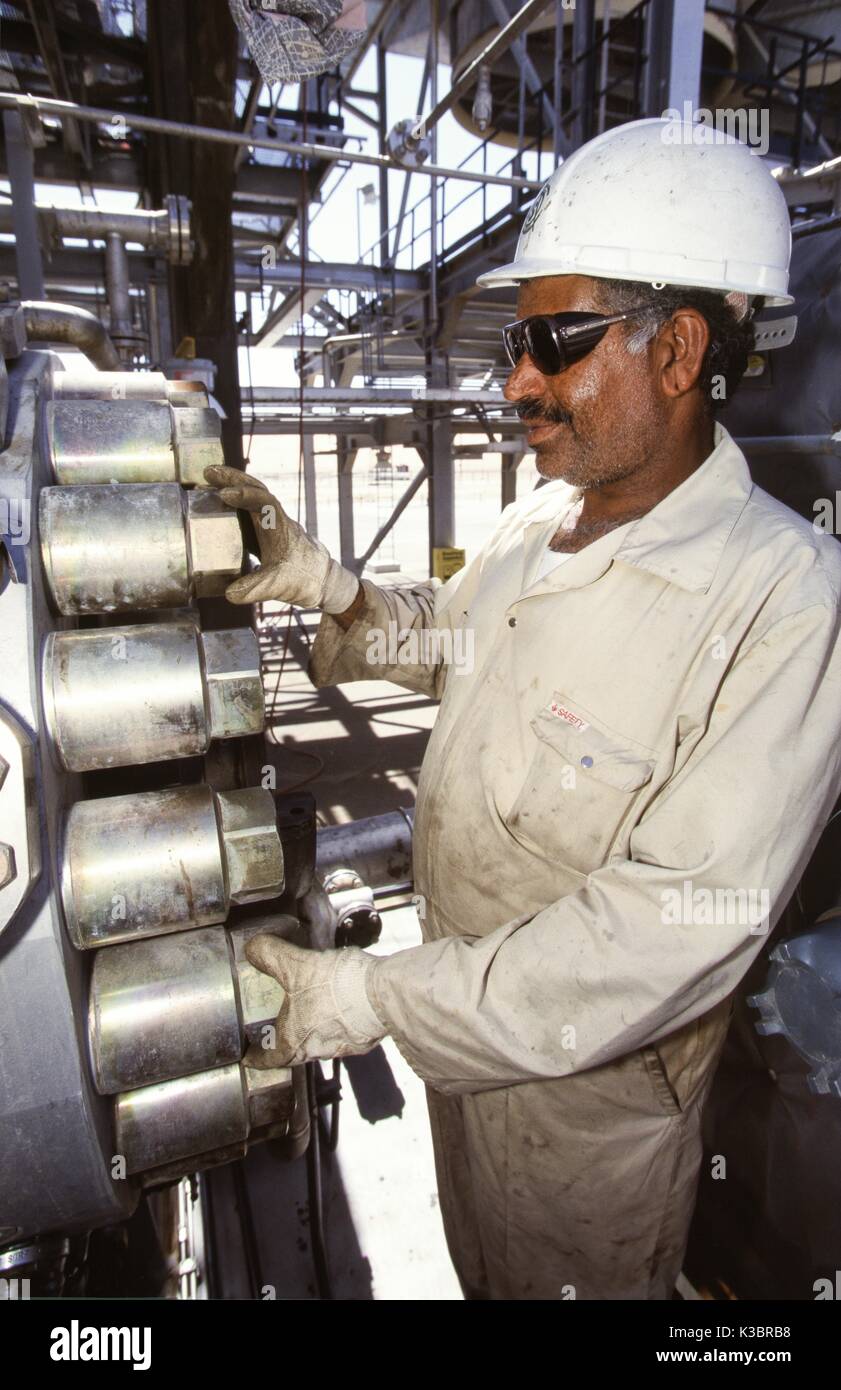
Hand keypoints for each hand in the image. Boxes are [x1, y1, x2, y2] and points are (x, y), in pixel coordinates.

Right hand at [203, 465, 360, 612]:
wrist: (322, 580)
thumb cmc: (305, 578)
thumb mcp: (277, 586)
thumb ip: (254, 589)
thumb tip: (228, 594)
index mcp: (280, 526)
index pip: (264, 500)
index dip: (245, 494)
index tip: (223, 494)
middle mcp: (275, 519)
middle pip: (255, 488)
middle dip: (232, 478)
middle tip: (207, 472)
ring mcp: (270, 524)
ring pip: (251, 497)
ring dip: (231, 487)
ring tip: (206, 482)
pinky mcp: (264, 533)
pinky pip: (247, 513)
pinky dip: (232, 506)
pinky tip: (216, 507)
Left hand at [242, 935, 386, 1067]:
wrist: (380, 992)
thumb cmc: (335, 987)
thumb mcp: (294, 964)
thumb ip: (269, 955)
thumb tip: (253, 948)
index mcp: (295, 1040)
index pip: (268, 1058)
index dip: (255, 1057)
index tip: (249, 1057)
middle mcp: (317, 1049)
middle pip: (295, 1049)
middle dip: (287, 1037)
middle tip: (281, 1023)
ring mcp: (342, 1045)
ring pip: (321, 1040)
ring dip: (315, 1025)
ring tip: (314, 1004)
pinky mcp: (363, 1037)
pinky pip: (345, 1032)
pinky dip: (339, 1019)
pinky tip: (341, 1001)